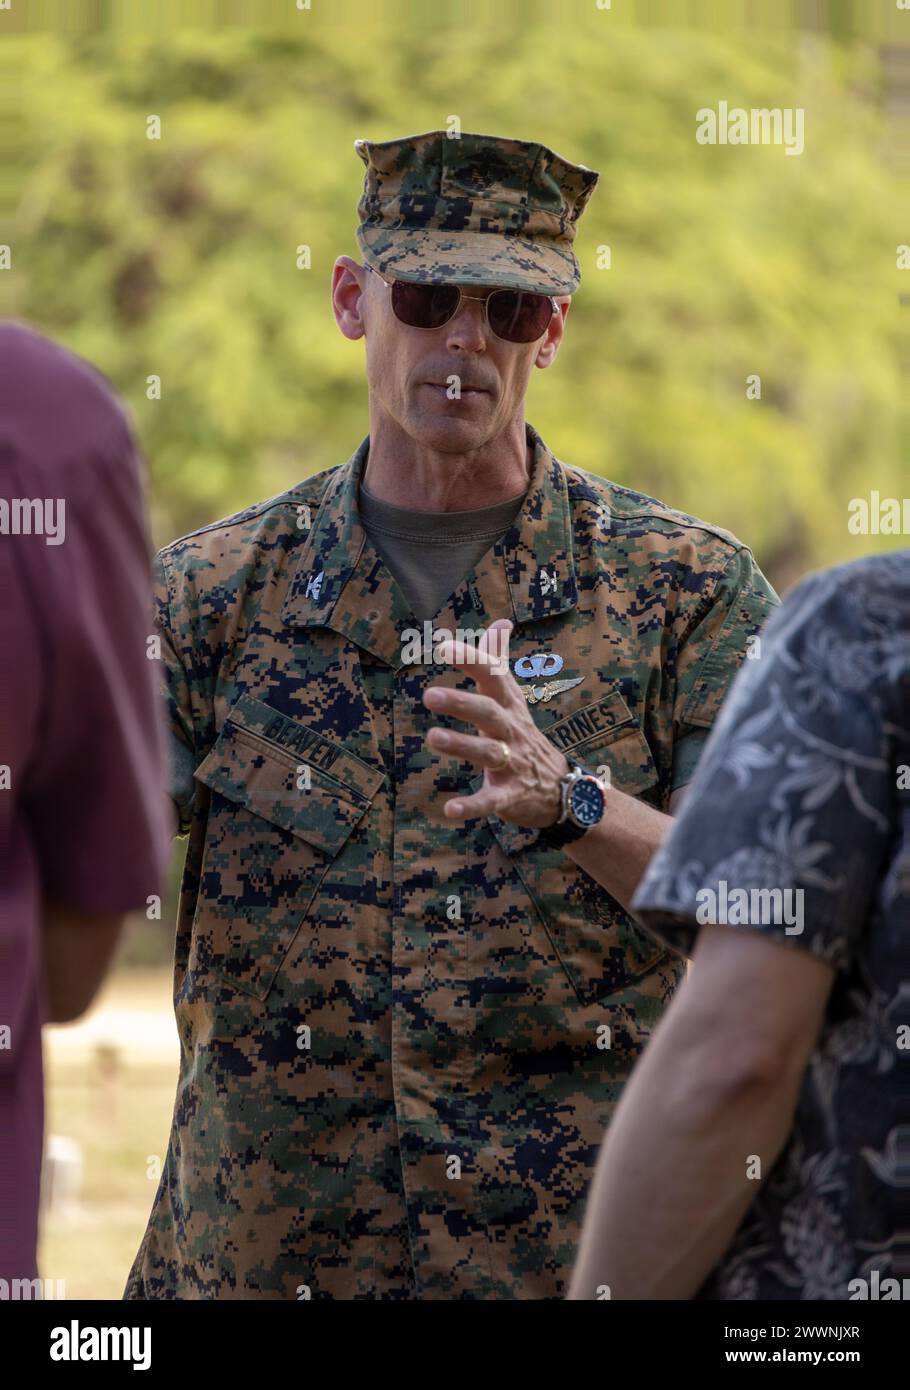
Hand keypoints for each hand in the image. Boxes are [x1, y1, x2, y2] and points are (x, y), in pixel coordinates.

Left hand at [422, 618, 570, 825]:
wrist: (562, 788)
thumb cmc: (524, 735)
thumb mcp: (514, 697)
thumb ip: (499, 660)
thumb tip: (501, 621)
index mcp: (509, 705)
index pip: (492, 676)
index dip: (471, 661)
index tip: (445, 647)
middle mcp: (511, 730)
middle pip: (488, 712)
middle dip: (461, 703)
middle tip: (428, 695)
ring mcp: (512, 763)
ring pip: (487, 752)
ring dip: (461, 745)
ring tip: (432, 738)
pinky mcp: (510, 795)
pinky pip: (491, 800)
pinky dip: (472, 806)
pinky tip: (450, 810)